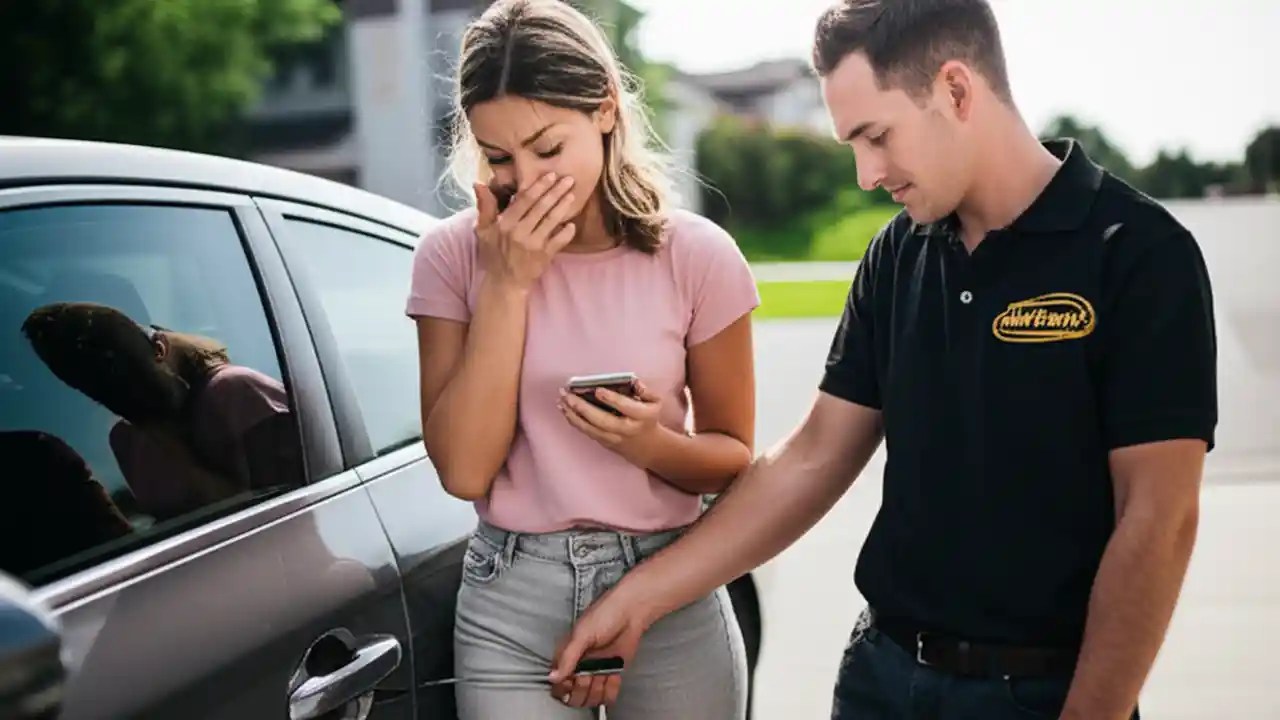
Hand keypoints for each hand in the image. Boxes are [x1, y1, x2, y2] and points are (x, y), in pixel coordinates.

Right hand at [474, 172, 576, 289]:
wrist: (504, 283)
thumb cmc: (493, 254)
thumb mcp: (482, 230)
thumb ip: (484, 206)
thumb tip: (478, 183)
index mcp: (505, 223)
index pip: (524, 199)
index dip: (539, 186)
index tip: (551, 175)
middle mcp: (520, 232)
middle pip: (541, 207)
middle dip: (556, 191)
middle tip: (569, 179)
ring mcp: (533, 244)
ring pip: (551, 220)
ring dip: (563, 206)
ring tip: (572, 195)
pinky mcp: (544, 256)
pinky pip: (559, 241)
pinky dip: (566, 232)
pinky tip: (572, 224)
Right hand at [548, 585, 648, 707]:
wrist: (631, 612)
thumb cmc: (603, 616)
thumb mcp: (582, 635)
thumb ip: (568, 657)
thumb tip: (552, 678)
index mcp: (567, 656)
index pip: (558, 684)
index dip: (564, 688)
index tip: (573, 681)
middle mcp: (579, 667)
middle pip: (574, 695)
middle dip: (582, 690)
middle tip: (590, 675)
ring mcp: (596, 671)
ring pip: (591, 697)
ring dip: (597, 692)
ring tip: (602, 676)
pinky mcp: (612, 673)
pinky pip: (608, 693)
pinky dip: (610, 691)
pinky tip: (612, 678)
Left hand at [559, 380, 662, 464]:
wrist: (647, 447)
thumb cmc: (648, 418)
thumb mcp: (655, 402)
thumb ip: (645, 390)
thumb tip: (632, 381)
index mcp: (641, 416)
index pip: (625, 407)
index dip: (612, 399)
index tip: (598, 390)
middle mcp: (625, 429)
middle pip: (602, 420)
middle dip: (582, 408)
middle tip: (568, 395)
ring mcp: (613, 438)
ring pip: (590, 428)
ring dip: (573, 415)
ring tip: (561, 401)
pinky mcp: (603, 442)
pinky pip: (587, 432)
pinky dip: (574, 421)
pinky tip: (564, 410)